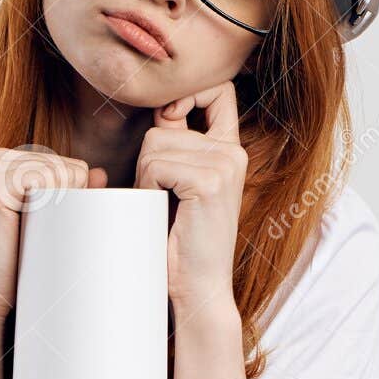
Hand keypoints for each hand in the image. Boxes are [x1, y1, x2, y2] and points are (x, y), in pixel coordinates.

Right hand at [0, 146, 106, 321]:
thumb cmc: (20, 259)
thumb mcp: (49, 218)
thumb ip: (72, 191)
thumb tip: (100, 173)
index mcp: (9, 161)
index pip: (71, 166)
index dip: (72, 198)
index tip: (46, 223)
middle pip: (68, 168)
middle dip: (66, 202)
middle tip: (38, 231)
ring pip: (59, 173)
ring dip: (57, 208)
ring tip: (31, 229)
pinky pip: (44, 180)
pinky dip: (46, 204)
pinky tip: (25, 223)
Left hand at [135, 80, 248, 315]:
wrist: (198, 287)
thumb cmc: (180, 238)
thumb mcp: (179, 180)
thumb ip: (175, 142)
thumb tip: (162, 107)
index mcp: (229, 149)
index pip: (218, 90)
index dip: (185, 94)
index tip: (170, 118)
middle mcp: (233, 151)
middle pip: (163, 124)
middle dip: (148, 159)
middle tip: (162, 196)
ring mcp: (225, 164)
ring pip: (154, 144)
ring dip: (145, 177)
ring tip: (164, 206)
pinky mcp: (211, 180)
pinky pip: (155, 166)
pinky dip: (148, 189)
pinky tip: (164, 211)